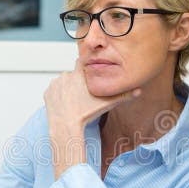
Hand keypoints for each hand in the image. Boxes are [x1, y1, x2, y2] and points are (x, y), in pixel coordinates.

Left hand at [44, 59, 139, 177]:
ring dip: (68, 88)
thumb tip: (140, 91)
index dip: (87, 67)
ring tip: (74, 101)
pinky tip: (66, 104)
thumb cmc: (86, 114)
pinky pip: (55, 90)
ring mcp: (55, 83)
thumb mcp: (108, 103)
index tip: (90, 73)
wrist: (66, 126)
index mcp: (79, 73)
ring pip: (64, 82)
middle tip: (84, 95)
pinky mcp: (48, 92)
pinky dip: (59, 95)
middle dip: (79, 81)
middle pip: (74, 74)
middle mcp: (66, 74)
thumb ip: (124, 95)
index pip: (84, 61)